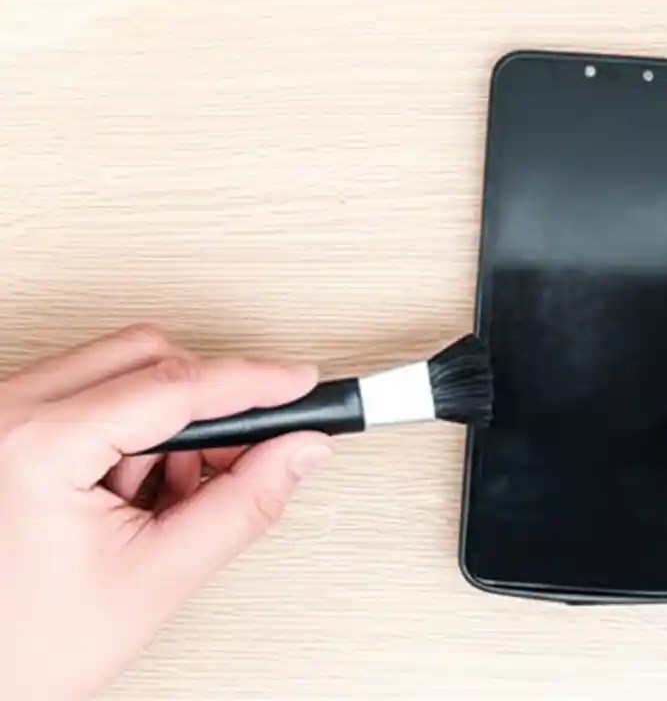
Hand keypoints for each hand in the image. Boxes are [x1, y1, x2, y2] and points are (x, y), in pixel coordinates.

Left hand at [0, 325, 328, 699]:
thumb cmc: (23, 644)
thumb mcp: (155, 579)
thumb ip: (243, 505)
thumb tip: (297, 452)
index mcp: (36, 447)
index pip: (174, 386)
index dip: (252, 383)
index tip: (302, 385)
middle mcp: (6, 414)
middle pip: (148, 357)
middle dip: (207, 408)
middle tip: (241, 459)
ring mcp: (0, 416)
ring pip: (120, 371)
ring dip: (165, 426)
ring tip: (160, 501)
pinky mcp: (5, 429)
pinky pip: (86, 394)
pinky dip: (128, 433)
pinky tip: (127, 491)